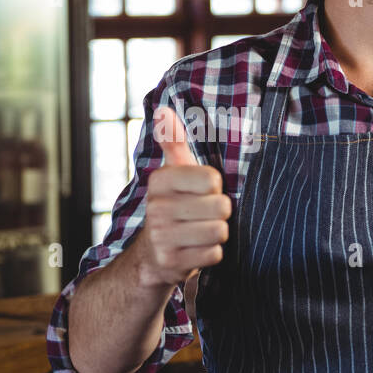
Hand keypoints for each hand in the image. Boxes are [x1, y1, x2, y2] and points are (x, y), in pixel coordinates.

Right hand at [138, 106, 232, 287]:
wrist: (151, 256)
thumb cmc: (173, 207)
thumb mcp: (173, 173)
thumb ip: (172, 141)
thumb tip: (162, 110)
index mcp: (159, 181)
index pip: (212, 179)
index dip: (215, 188)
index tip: (201, 193)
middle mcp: (156, 208)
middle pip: (220, 207)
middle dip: (219, 214)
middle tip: (203, 216)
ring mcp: (162, 237)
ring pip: (219, 231)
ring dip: (217, 234)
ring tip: (200, 232)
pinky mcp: (171, 262)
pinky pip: (214, 254)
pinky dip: (211, 253)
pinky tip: (196, 250)